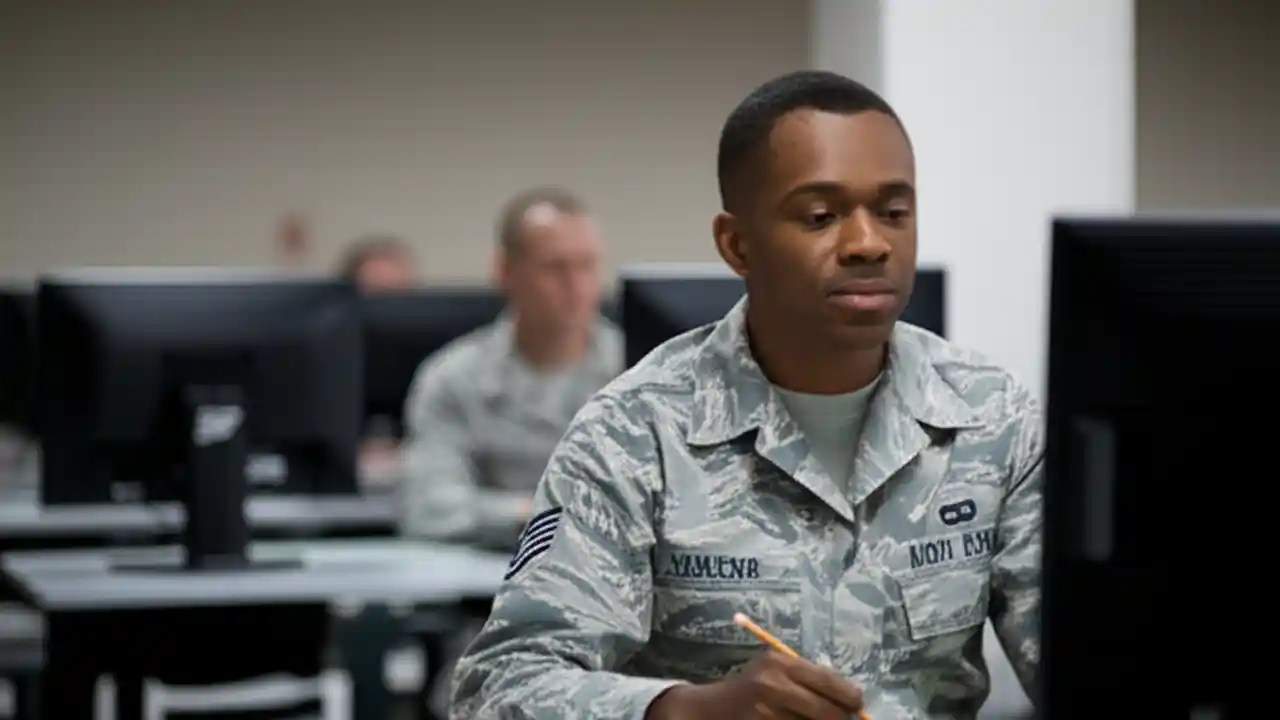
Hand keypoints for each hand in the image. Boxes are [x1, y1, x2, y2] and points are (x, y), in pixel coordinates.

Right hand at [645, 651, 863, 719]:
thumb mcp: (773, 669)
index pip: (828, 681)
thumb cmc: (750, 686)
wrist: (710, 709)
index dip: (850, 697)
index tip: (857, 703)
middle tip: (844, 718)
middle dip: (841, 719)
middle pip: (828, 712)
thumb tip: (852, 696)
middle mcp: (773, 686)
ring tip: (815, 719)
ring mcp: (767, 714)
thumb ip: (806, 677)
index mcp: (779, 664)